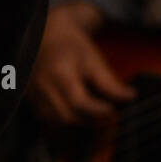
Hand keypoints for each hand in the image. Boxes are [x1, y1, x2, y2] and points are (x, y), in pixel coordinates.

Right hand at [27, 3, 135, 123]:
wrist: (48, 37)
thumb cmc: (71, 46)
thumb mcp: (93, 60)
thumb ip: (109, 82)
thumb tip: (129, 98)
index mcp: (60, 72)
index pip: (79, 102)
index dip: (98, 112)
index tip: (114, 112)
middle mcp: (43, 86)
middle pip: (67, 116)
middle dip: (90, 121)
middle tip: (109, 118)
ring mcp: (34, 94)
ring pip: (56, 122)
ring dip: (77, 124)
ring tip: (95, 118)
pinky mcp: (31, 100)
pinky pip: (48, 120)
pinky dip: (64, 123)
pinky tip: (78, 116)